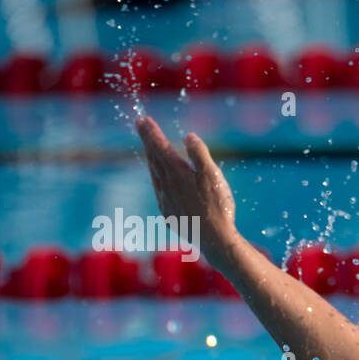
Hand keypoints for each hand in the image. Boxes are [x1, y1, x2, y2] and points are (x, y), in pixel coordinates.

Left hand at [136, 115, 237, 263]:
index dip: (151, 132)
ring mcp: (166, 201)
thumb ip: (199, 153)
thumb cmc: (217, 207)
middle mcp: (166, 186)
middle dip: (147, 140)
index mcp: (176, 173)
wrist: (215, 240)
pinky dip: (157, 178)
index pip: (159, 147)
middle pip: (153, 158)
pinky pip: (159, 190)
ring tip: (150, 150)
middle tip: (141, 125)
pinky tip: (161, 180)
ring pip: (154, 175)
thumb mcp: (213, 175)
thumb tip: (188, 137)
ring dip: (151, 159)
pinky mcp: (169, 214)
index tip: (143, 119)